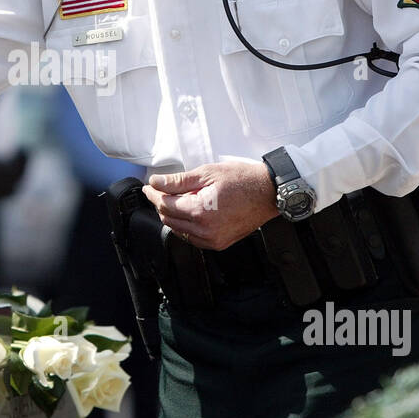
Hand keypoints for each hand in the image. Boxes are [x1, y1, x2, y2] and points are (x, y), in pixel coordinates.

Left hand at [142, 162, 277, 250]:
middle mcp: (204, 231)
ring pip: (178, 230)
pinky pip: (192, 238)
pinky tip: (189, 212)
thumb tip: (156, 183)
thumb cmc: (243, 180)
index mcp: (200, 212)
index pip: (165, 205)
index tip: (149, 187)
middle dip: (161, 204)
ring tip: (177, 198)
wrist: (269, 193)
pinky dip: (185, 226)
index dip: (154, 194)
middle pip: (169, 219)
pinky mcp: (219, 243)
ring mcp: (212, 240)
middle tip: (160, 190)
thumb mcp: (207, 173)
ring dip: (173, 215)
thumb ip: (178, 181)